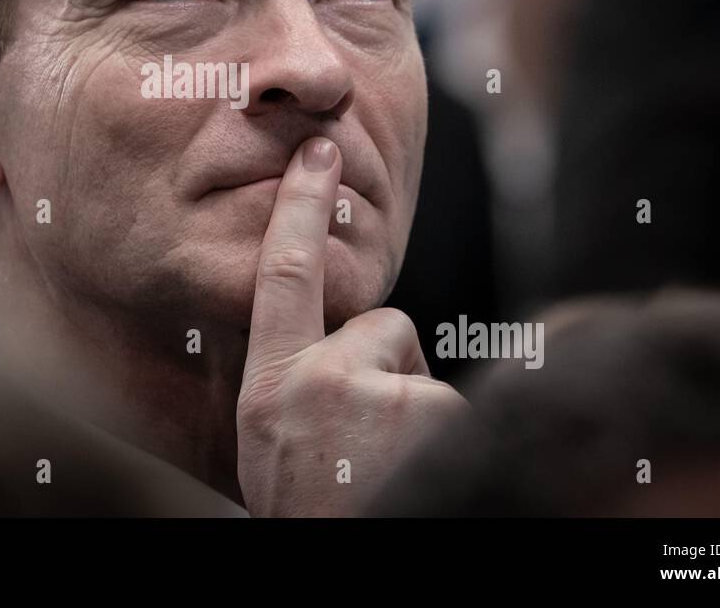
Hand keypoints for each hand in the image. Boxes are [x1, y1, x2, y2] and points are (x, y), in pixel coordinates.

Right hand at [236, 136, 467, 516]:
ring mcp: (378, 398)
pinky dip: (441, 437)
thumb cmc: (308, 511)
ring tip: (385, 467)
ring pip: (418, 373)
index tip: (318, 152)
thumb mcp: (271, 443)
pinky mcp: (434, 416)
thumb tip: (319, 338)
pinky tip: (411, 472)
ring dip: (412, 410)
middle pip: (380, 327)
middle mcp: (317, 382)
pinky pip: (451, 407)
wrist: (343, 567)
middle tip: (364, 441)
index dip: (301, 208)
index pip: (283, 275)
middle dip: (385, 369)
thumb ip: (287, 380)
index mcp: (269, 387)